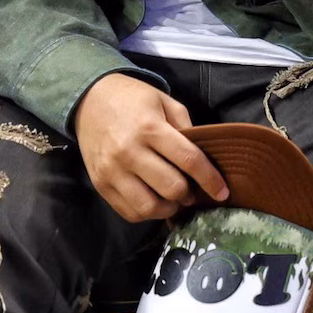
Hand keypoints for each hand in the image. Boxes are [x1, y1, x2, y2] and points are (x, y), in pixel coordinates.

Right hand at [74, 74, 227, 222]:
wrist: (90, 99)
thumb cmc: (134, 98)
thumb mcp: (165, 101)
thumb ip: (186, 127)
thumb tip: (203, 157)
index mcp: (151, 128)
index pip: (188, 160)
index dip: (209, 179)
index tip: (222, 192)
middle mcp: (130, 152)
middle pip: (171, 188)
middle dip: (189, 195)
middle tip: (194, 191)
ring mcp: (112, 171)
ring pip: (149, 207)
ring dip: (169, 208)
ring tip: (175, 199)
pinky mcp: (100, 184)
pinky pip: (128, 211)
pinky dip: (147, 213)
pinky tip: (155, 201)